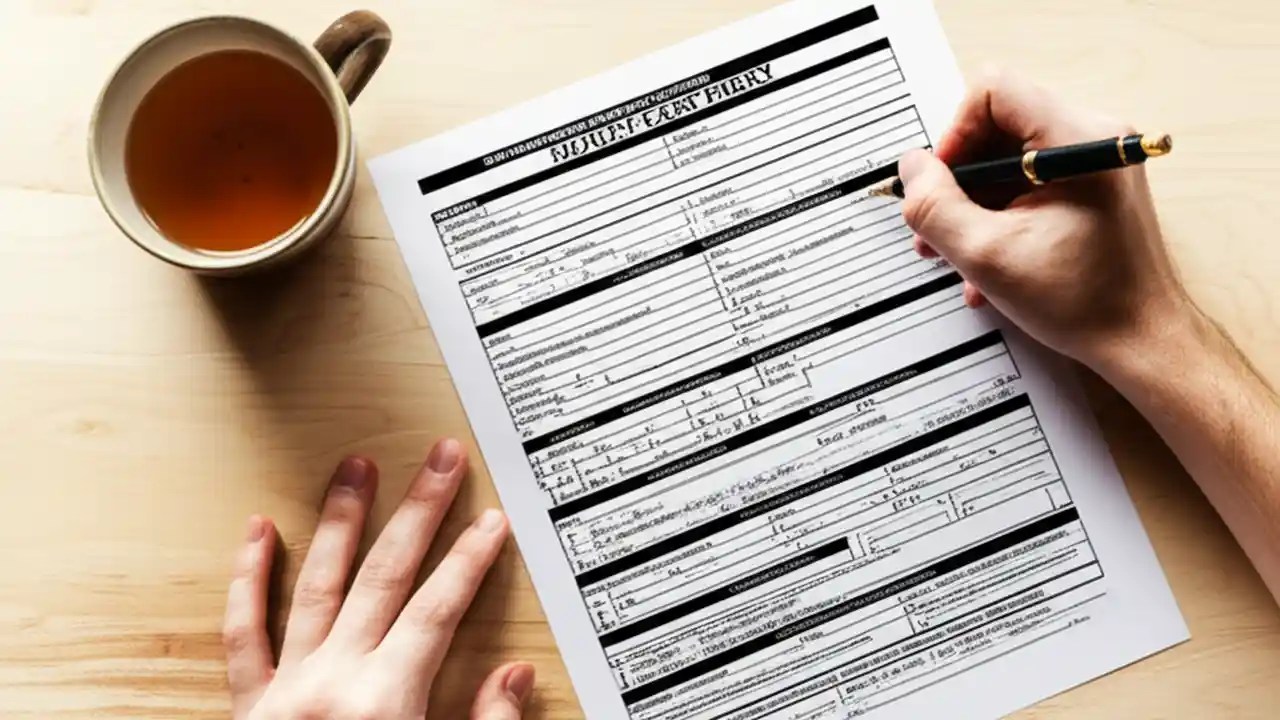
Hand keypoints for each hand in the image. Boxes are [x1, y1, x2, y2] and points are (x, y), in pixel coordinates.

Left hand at [222, 439, 533, 718]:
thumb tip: (516, 679)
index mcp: (387, 701)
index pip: (441, 608)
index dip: (471, 560)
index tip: (491, 521)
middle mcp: (334, 681)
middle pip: (388, 575)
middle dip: (420, 511)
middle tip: (439, 460)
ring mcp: (287, 687)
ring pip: (317, 583)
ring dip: (341, 521)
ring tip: (355, 469)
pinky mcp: (249, 705)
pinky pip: (244, 632)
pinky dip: (248, 578)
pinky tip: (257, 530)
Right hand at [897, 70, 1191, 370]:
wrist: (1140, 341)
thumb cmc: (1086, 303)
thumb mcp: (986, 255)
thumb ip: (935, 206)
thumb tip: (912, 169)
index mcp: (1077, 140)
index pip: (994, 92)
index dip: (953, 136)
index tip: (940, 182)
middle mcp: (1093, 139)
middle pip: (997, 126)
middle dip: (957, 179)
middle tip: (937, 223)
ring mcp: (1096, 162)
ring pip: (1009, 158)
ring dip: (973, 204)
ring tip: (955, 251)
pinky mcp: (1092, 186)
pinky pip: (1028, 182)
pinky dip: (999, 215)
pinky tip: (987, 260)